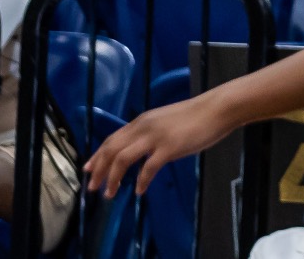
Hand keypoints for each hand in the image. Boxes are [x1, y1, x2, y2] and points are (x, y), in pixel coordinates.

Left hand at [87, 93, 234, 198]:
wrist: (216, 109)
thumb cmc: (194, 116)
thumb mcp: (164, 122)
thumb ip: (149, 134)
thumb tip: (139, 151)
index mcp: (142, 121)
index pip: (112, 139)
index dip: (97, 156)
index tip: (87, 170)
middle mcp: (143, 127)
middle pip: (112, 149)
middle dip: (99, 170)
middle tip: (92, 187)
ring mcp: (156, 137)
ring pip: (123, 159)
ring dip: (113, 178)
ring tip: (110, 193)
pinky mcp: (169, 148)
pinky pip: (148, 168)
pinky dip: (141, 182)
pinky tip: (140, 191)